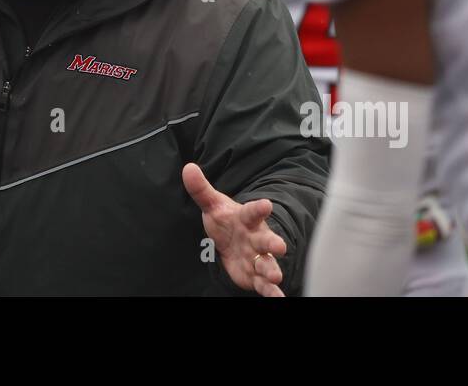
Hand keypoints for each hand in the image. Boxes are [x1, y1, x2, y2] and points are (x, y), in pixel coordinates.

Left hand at [182, 162, 287, 296]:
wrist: (232, 240)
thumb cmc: (226, 221)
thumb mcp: (212, 205)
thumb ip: (201, 189)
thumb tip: (188, 168)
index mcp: (247, 219)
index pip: (253, 211)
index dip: (259, 208)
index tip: (267, 204)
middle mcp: (257, 238)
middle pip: (266, 239)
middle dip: (273, 243)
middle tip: (280, 246)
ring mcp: (258, 257)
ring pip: (268, 263)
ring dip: (272, 270)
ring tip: (275, 276)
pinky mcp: (256, 275)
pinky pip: (265, 285)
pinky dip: (272, 293)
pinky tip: (278, 299)